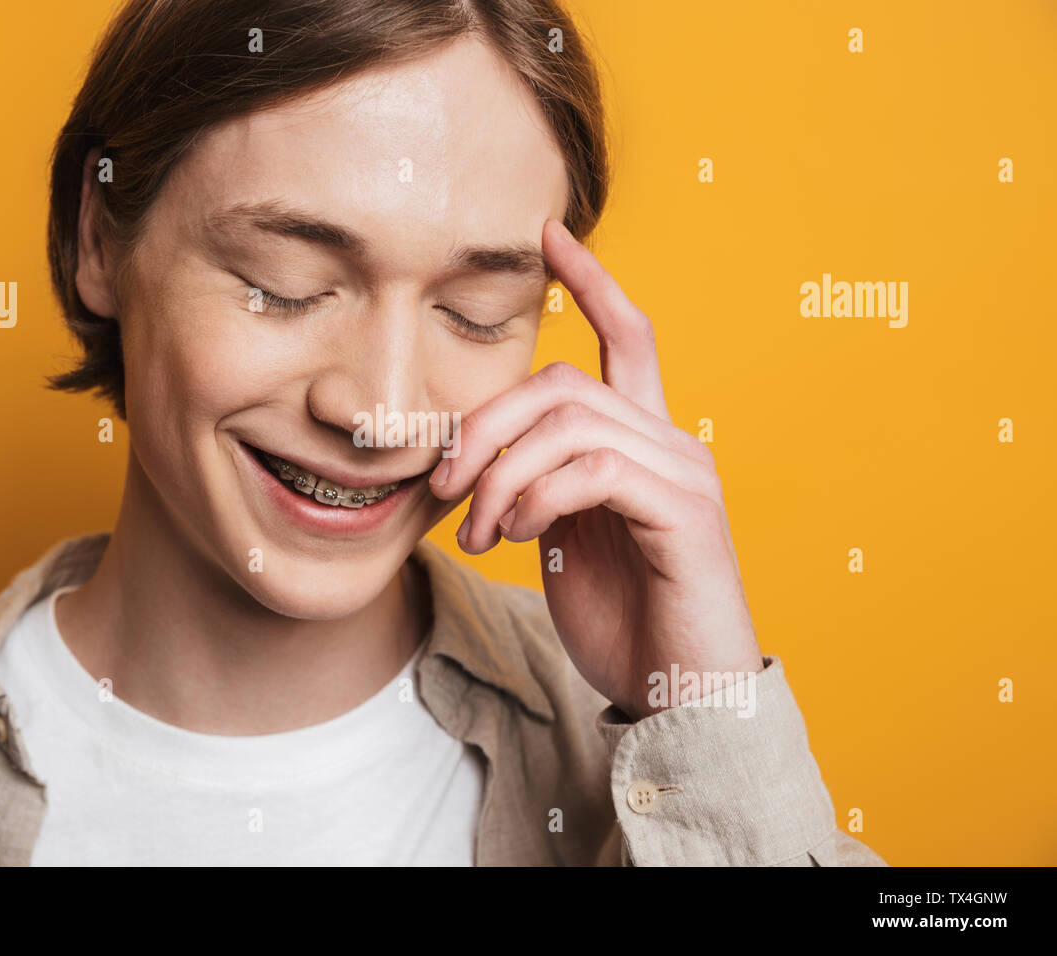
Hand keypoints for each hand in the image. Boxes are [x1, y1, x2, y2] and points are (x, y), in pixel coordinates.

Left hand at [428, 219, 761, 720]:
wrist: (674, 694)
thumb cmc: (620, 620)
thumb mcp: (559, 540)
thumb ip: (533, 484)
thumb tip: (473, 459)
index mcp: (641, 441)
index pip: (626, 337)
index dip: (591, 283)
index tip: (546, 236)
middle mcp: (672, 442)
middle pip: (563, 383)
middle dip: (486, 424)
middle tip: (442, 484)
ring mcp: (685, 473)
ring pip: (571, 422)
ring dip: (502, 473)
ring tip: (478, 531)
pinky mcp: (686, 512)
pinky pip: (596, 468)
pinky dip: (539, 496)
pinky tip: (518, 535)